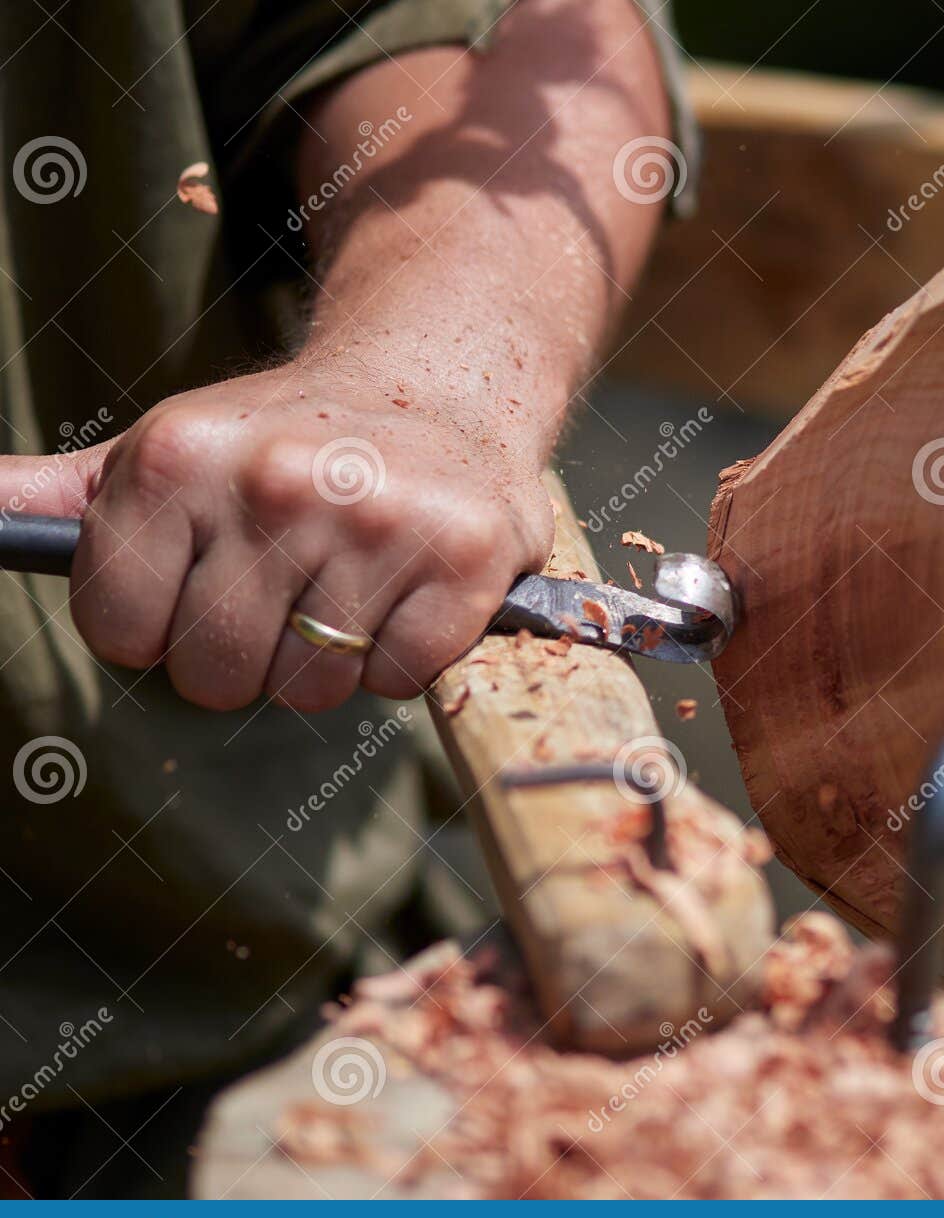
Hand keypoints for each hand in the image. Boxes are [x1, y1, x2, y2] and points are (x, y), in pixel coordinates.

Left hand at [2, 361, 554, 710]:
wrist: (440, 384)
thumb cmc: (288, 440)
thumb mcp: (165, 451)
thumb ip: (59, 502)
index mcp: (177, 456)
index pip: (123, 634)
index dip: (164, 624)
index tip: (209, 577)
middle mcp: (277, 482)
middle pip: (215, 676)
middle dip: (251, 652)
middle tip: (293, 584)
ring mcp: (378, 519)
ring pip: (311, 689)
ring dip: (333, 658)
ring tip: (357, 580)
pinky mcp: (465, 555)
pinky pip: (400, 679)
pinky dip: (406, 655)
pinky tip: (412, 588)